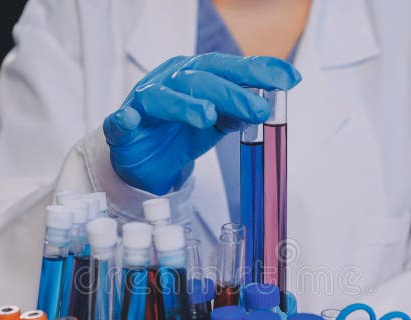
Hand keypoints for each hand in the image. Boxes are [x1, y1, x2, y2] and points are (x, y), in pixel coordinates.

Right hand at [103, 53, 300, 194]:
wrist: (144, 159)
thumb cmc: (179, 133)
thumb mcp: (216, 124)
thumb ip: (237, 114)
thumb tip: (265, 108)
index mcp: (195, 75)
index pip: (229, 67)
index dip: (258, 70)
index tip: (289, 79)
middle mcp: (170, 81)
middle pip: (200, 80)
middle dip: (231, 93)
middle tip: (259, 109)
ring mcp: (143, 101)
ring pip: (162, 97)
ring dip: (185, 105)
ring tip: (208, 116)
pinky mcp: (122, 126)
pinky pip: (121, 120)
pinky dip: (125, 120)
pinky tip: (132, 121)